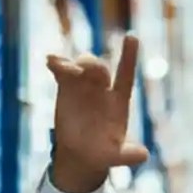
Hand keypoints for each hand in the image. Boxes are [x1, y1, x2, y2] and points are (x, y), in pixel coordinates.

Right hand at [44, 35, 149, 192]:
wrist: (81, 154)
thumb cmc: (103, 153)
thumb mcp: (116, 157)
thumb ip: (128, 155)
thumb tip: (143, 156)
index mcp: (118, 101)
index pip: (125, 75)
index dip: (129, 56)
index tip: (132, 36)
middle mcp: (102, 89)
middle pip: (99, 69)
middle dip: (92, 65)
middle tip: (82, 69)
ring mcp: (84, 86)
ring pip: (80, 65)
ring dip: (72, 63)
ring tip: (62, 68)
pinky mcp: (66, 87)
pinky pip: (62, 70)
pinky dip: (56, 64)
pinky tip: (50, 61)